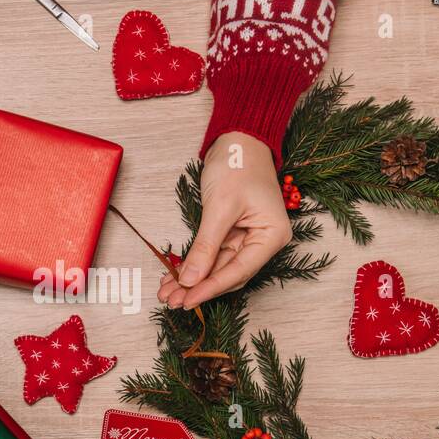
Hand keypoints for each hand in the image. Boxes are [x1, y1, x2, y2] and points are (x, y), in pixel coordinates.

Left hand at [159, 132, 290, 309]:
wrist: (238, 137)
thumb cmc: (238, 165)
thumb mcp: (220, 207)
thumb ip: (206, 246)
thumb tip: (191, 280)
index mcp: (271, 236)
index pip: (239, 271)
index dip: (210, 288)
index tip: (187, 300)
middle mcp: (262, 241)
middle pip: (228, 274)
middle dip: (198, 287)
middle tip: (170, 301)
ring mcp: (247, 237)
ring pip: (218, 268)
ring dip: (193, 280)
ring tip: (166, 292)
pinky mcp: (232, 232)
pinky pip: (212, 255)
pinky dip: (194, 265)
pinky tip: (174, 276)